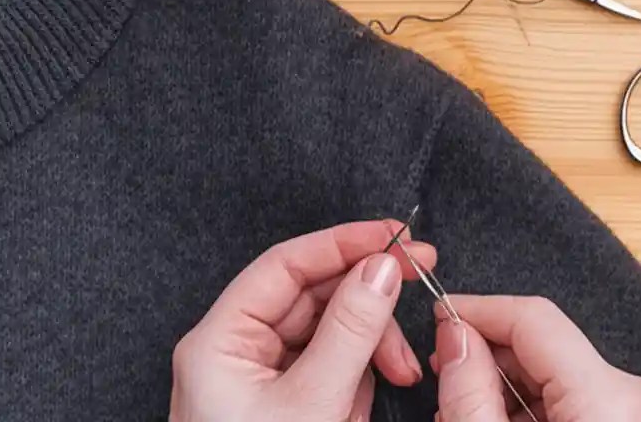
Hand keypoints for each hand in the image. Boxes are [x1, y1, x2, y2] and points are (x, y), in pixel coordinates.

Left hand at [170, 220, 436, 421]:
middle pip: (311, 295)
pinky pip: (327, 372)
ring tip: (397, 377)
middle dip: (368, 300)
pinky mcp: (280, 406)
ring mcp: (258, 381)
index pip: (287, 264)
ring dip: (369, 349)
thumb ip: (351, 331)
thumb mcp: (314, 404)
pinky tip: (361, 408)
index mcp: (220, 341)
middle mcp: (235, 352)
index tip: (397, 236)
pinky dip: (355, 383)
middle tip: (420, 281)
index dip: (344, 243)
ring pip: (327, 334)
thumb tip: (381, 269)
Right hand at [431, 296, 640, 421]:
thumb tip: (455, 335)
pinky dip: (542, 411)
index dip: (478, 309)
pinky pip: (583, 400)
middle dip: (490, 359)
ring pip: (562, 376)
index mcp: (615, 402)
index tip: (440, 315)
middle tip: (444, 381)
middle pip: (547, 348)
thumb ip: (469, 394)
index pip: (535, 319)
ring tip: (471, 414)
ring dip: (513, 390)